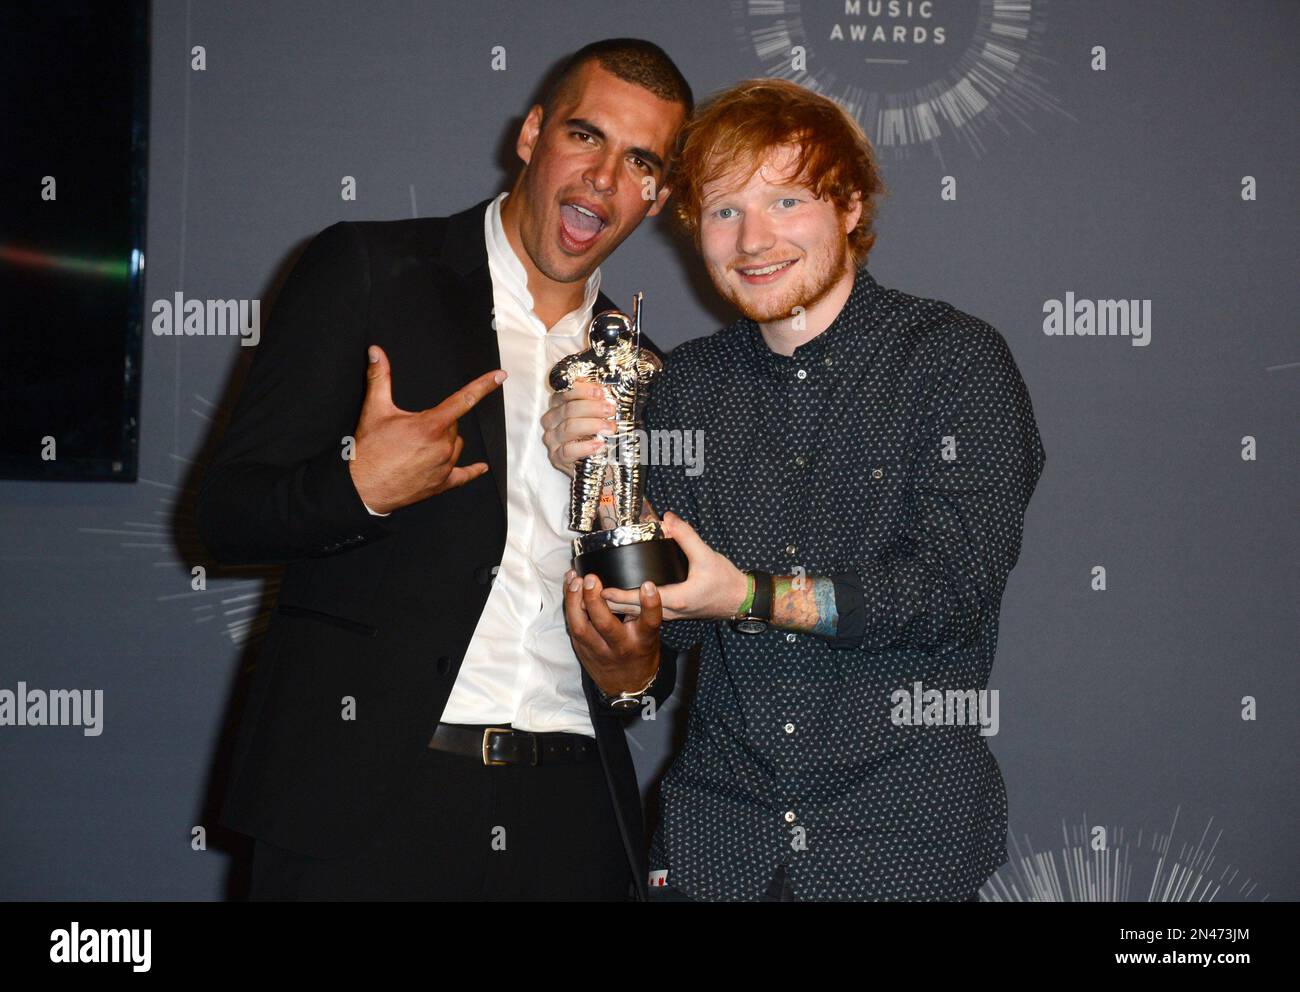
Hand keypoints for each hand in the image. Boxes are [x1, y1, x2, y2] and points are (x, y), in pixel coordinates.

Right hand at [348, 345, 505, 513]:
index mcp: (431, 426)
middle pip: (453, 425)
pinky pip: (464, 475)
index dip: (484, 385)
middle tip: (414, 428)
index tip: (500, 375)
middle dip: (439, 421)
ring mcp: (444, 467)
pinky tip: (482, 468)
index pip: (464, 399)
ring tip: (419, 446)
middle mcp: (442, 447)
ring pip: (456, 445)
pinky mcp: (442, 484)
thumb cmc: (368, 450)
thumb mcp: (374, 410)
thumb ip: (378, 377)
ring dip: (445, 441)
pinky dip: (472, 471)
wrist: (362, 489)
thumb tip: (375, 352)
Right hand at [541, 380, 616, 477]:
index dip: (583, 390)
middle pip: (569, 409)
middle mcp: (551, 420)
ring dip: (593, 425)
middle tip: (610, 409)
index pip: (564, 392)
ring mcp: (552, 440)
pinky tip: (600, 444)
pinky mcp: (557, 458)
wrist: (598, 463)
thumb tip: (605, 391)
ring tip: (610, 427)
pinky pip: (569, 450)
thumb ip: (597, 401)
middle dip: (593, 407)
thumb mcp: (597, 415)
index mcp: (558, 405)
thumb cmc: (596, 434)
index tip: (600, 392)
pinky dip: (586, 447)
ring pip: (569, 427)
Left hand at [563, 569, 661, 696]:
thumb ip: (640, 614)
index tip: (648, 586)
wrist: (628, 686)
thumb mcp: (649, 636)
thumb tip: (626, 584)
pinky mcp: (582, 650)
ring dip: (574, 602)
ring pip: (580, 628)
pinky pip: (572, 626)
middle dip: (595, 600)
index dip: (650, 605)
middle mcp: (620, 646)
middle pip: (605, 625)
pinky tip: (569, 587)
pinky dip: (569, 605)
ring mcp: (598, 650)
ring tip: (574, 581)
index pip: (650, 623)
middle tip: (591, 579)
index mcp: (642, 640)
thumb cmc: (639, 653)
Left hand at [601, 512, 747, 621]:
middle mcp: (669, 611)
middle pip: (629, 611)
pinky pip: (643, 612)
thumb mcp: (707, 555)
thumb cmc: (725, 581)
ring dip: (615, 605)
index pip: (637, 601)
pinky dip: (627, 606)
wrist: (739, 600)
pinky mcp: (671, 611)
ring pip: (635, 614)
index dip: (615, 595)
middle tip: (586, 590)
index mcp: (675, 599)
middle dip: (606, 602)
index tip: (597, 589)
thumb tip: (667, 519)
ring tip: (594, 594)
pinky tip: (616, 597)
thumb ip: (686, 536)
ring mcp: (669, 614)